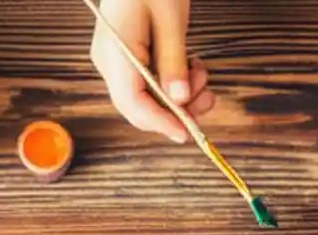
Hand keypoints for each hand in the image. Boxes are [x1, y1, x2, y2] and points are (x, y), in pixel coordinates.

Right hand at [89, 0, 213, 142]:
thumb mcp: (170, 20)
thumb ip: (174, 62)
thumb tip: (181, 101)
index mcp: (115, 54)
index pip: (133, 103)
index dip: (161, 122)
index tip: (187, 131)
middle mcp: (110, 63)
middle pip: (139, 106)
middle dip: (175, 110)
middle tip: (207, 99)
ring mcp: (117, 62)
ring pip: (147, 98)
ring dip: (179, 96)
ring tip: (202, 76)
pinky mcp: (128, 58)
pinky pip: (149, 83)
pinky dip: (173, 83)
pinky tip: (190, 69)